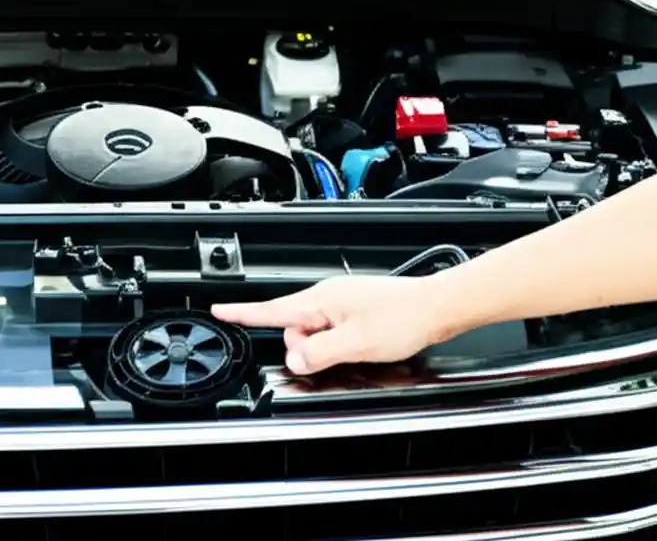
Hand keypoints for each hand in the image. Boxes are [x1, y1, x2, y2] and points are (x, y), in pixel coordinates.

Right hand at [210, 275, 460, 374]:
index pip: (272, 310)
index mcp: (321, 300)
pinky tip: (359, 345)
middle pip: (295, 329)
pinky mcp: (353, 308)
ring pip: (315, 331)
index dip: (243, 312)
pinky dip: (337, 341)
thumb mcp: (356, 344)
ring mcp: (341, 301)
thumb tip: (293, 359)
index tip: (220, 310)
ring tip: (357, 348)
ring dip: (326, 346)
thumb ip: (318, 353)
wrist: (436, 306)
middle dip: (306, 347)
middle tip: (338, 353)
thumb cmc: (403, 318)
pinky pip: (331, 328)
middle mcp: (327, 296)